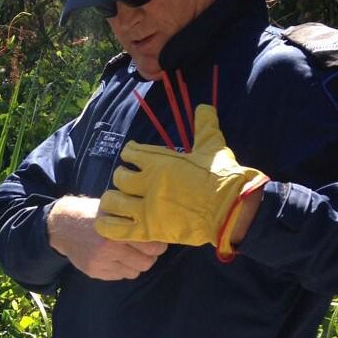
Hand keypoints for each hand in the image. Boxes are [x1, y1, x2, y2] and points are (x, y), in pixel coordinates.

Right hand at [48, 195, 166, 279]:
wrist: (62, 226)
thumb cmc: (92, 213)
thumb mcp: (112, 208)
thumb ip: (133, 218)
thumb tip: (160, 224)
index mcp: (117, 232)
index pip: (152, 247)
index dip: (158, 244)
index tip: (157, 239)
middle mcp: (109, 250)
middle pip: (146, 263)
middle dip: (149, 256)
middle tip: (146, 249)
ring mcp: (101, 264)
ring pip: (133, 272)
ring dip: (135, 264)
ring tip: (129, 253)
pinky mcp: (94, 272)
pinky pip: (119, 276)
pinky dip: (121, 268)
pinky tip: (115, 257)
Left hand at [95, 105, 267, 255]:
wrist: (230, 209)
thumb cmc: (222, 177)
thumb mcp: (213, 147)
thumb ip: (204, 126)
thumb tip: (204, 107)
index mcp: (160, 161)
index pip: (131, 153)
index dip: (130, 154)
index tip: (132, 157)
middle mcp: (148, 182)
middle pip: (119, 177)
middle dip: (121, 178)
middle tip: (127, 182)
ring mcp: (146, 207)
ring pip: (112, 201)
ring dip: (112, 201)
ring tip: (118, 202)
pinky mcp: (148, 230)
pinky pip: (115, 228)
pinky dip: (108, 225)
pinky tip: (111, 222)